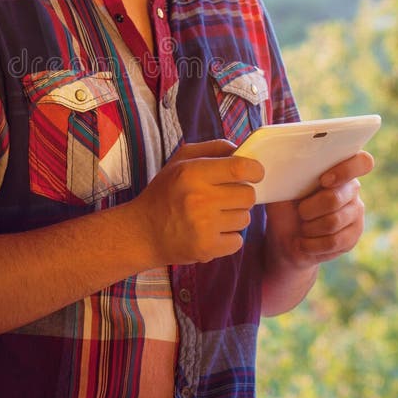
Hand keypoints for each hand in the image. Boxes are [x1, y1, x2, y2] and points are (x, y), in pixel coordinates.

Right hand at [134, 139, 263, 264]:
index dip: (255, 170)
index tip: (255, 173)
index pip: (240, 168)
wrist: (142, 232)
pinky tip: (210, 232)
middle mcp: (198, 198)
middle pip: (248, 195)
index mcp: (192, 172)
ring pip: (245, 218)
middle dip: (241, 195)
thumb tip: (242, 150)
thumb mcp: (180, 161)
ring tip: (213, 215)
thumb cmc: (165, 193)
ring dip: (234, 216)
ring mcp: (203, 226)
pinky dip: (228, 237)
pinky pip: (238, 240)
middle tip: (225, 197)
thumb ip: (213, 149)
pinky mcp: (206, 248)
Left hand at [265, 149, 374, 270]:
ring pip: (333, 222)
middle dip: (308, 209)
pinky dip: (312, 244)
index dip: (346, 170)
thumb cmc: (283, 204)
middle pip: (334, 198)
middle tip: (299, 212)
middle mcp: (352, 189)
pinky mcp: (353, 236)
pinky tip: (304, 241)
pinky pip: (334, 241)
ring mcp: (356, 213)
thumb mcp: (281, 186)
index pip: (362, 162)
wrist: (285, 236)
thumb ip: (287, 172)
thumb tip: (278, 162)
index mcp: (337, 168)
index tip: (323, 181)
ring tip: (302, 226)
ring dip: (309, 227)